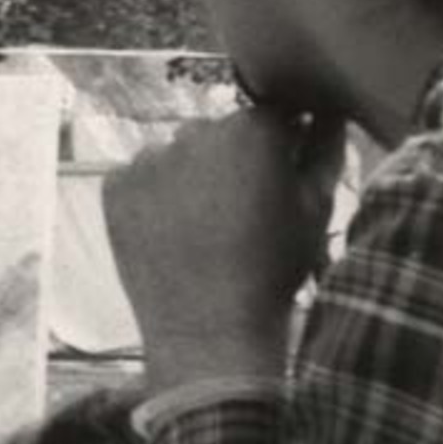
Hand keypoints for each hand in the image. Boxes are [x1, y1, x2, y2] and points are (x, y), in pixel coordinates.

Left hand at [103, 107, 347, 397]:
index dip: (278, 147)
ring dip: (190, 175)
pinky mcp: (115, 186)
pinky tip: (172, 233)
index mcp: (253, 127)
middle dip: (231, 159)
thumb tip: (327, 112)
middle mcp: (195, 132)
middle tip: (238, 211)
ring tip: (203, 227)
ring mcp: (149, 158)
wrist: (210, 331)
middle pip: (219, 133)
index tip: (276, 180)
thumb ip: (324, 147)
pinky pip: (140, 177)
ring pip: (177, 154)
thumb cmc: (273, 271)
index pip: (271, 115)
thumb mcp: (315, 206)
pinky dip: (153, 196)